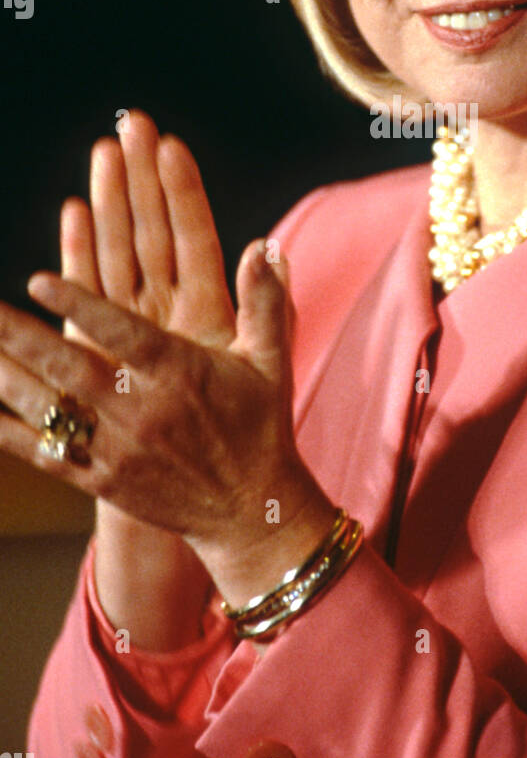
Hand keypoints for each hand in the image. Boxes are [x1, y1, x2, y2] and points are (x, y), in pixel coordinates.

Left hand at [0, 114, 333, 607]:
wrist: (251, 511)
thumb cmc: (260, 426)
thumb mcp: (269, 361)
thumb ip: (263, 301)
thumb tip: (263, 246)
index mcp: (179, 374)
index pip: (121, 333)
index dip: (79, 307)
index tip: (39, 280)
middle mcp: (142, 410)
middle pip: (71, 368)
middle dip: (22, 337)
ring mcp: (117, 449)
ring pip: (50, 410)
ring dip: (8, 378)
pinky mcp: (101, 480)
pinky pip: (45, 454)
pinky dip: (8, 432)